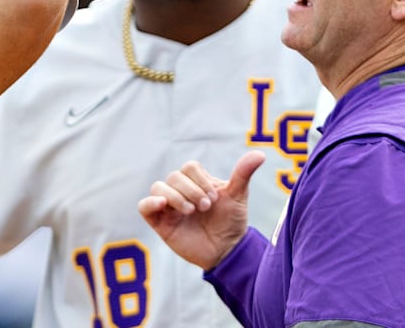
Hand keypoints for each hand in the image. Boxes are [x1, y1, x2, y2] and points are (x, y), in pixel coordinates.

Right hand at [138, 151, 264, 269]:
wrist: (226, 251)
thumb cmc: (231, 222)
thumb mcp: (238, 196)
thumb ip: (243, 174)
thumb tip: (260, 153)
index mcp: (197, 182)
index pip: (189, 167)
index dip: (200, 179)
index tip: (215, 197)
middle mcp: (180, 191)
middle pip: (174, 176)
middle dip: (191, 190)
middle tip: (206, 207)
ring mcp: (169, 206)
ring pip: (158, 187)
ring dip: (176, 197)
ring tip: (191, 211)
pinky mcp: (159, 222)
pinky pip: (144, 206)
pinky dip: (151, 202)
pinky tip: (164, 206)